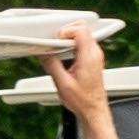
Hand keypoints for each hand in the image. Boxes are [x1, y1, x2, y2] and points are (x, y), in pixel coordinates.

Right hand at [38, 22, 116, 138]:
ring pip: (82, 34)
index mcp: (89, 57)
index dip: (64, 32)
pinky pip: (82, 43)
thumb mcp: (62, 83)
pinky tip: (63, 57)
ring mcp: (95, 55)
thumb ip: (51, 65)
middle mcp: (94, 53)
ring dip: (68, 40)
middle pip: (81, 27)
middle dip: (65, 33)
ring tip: (58, 52)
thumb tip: (43, 53)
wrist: (94, 111)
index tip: (55, 43)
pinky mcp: (92, 59)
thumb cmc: (83, 101)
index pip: (79, 29)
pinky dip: (71, 46)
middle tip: (55, 45)